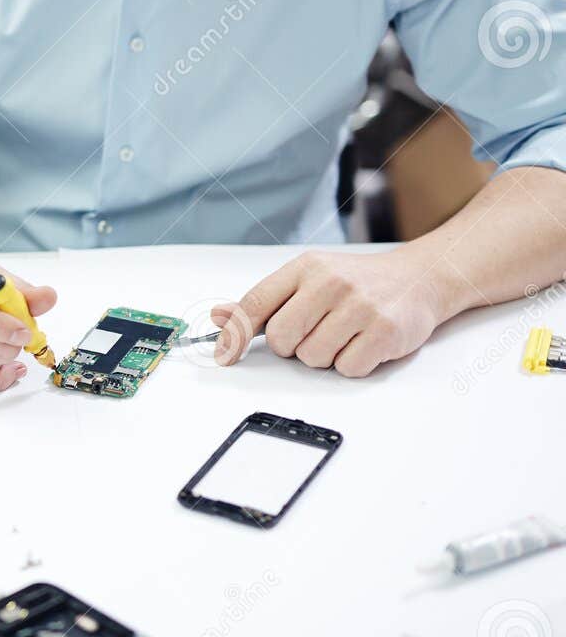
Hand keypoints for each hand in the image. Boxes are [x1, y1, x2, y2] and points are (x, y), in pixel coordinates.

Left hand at [212, 248, 450, 376]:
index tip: (224, 355)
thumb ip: (263, 303)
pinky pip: (346, 368)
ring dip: (323, 356)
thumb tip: (218, 316)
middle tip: (313, 332)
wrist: (419, 278)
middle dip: (291, 346)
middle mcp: (330, 282)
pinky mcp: (384, 331)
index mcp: (305, 267)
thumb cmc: (356, 283)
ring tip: (343, 334)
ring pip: (312, 357)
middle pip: (281, 338)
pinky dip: (351, 364)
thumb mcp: (307, 280)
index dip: (234, 334)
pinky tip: (363, 343)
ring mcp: (359, 306)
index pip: (256, 303)